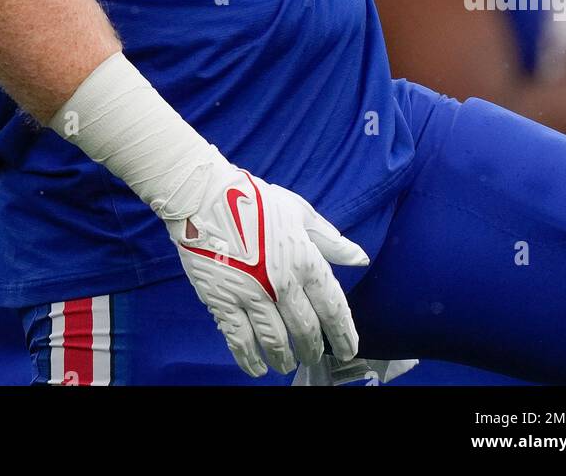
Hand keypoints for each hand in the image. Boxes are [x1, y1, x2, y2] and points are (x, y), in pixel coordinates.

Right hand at [166, 163, 368, 377]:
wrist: (204, 197)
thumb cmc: (254, 200)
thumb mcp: (299, 212)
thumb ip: (331, 240)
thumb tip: (360, 258)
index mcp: (304, 259)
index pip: (332, 307)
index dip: (343, 333)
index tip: (349, 350)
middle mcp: (282, 282)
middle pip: (305, 329)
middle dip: (313, 349)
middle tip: (314, 357)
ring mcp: (252, 295)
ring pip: (275, 341)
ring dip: (284, 358)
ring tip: (286, 364)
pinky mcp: (223, 301)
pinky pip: (240, 340)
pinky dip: (250, 359)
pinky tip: (257, 367)